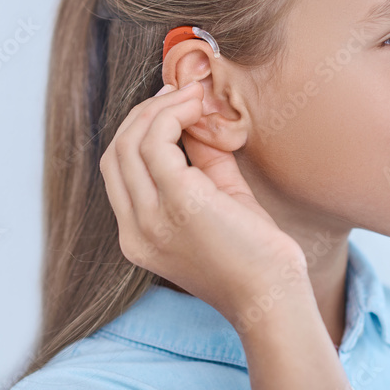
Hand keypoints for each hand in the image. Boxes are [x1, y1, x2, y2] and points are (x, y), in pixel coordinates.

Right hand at [98, 81, 307, 323]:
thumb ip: (202, 162)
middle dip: (145, 113)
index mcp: (137, 236)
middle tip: (181, 91)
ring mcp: (151, 220)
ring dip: (161, 108)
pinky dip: (173, 114)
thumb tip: (197, 115)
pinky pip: (157, 142)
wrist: (273, 298)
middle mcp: (135, 231)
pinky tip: (197, 106)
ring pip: (131, 142)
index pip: (117, 169)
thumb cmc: (253, 255)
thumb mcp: (218, 201)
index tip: (169, 104)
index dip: (138, 129)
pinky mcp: (179, 204)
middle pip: (116, 152)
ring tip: (193, 94)